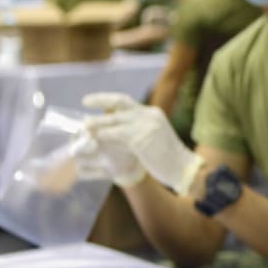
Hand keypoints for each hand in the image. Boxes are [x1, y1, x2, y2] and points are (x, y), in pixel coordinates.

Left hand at [82, 92, 203, 195]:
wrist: (183, 168)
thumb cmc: (166, 158)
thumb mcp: (151, 139)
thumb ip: (134, 132)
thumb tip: (110, 130)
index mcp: (153, 114)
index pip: (126, 102)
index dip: (106, 99)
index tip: (90, 101)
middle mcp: (150, 115)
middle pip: (119, 103)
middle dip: (100, 101)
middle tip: (85, 104)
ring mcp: (146, 125)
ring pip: (115, 120)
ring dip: (97, 123)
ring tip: (85, 126)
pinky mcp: (140, 138)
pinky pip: (116, 135)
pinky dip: (103, 135)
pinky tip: (94, 138)